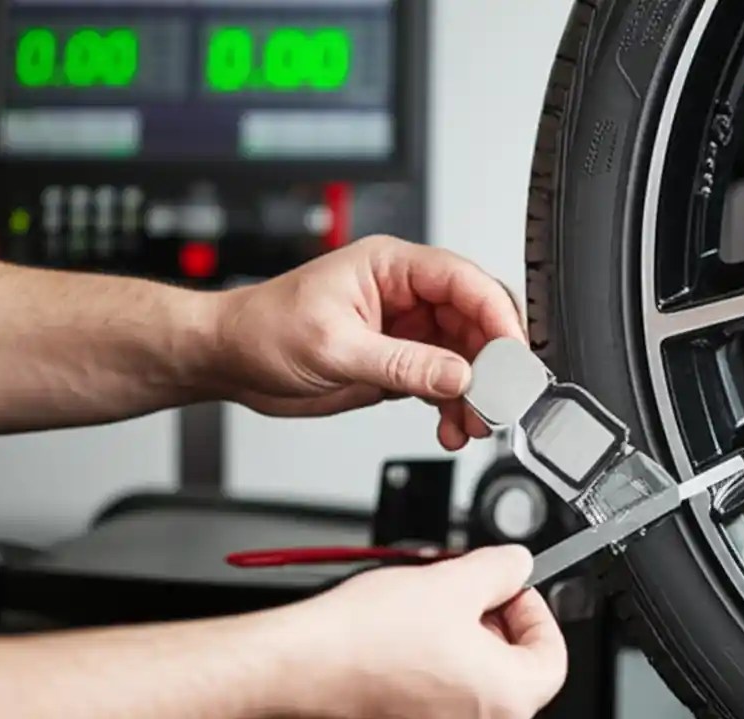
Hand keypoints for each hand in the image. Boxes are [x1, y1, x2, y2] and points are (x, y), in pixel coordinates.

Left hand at [212, 235, 525, 448]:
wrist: (230, 358)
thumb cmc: (264, 329)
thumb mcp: (336, 347)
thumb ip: (403, 364)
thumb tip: (458, 376)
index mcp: (391, 266)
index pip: (464, 282)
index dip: (496, 316)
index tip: (512, 356)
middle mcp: (405, 294)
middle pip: (475, 320)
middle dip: (492, 362)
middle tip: (498, 399)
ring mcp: (405, 329)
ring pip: (465, 356)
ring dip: (475, 392)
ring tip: (473, 423)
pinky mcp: (399, 361)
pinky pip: (443, 381)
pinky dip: (454, 406)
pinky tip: (451, 428)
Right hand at [260, 546, 567, 718]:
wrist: (302, 663)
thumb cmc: (368, 637)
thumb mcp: (452, 580)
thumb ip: (501, 569)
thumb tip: (517, 565)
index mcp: (508, 697)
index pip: (551, 656)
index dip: (535, 612)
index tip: (513, 589)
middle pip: (513, 670)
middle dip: (495, 623)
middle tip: (470, 591)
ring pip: (475, 681)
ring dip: (464, 641)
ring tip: (432, 608)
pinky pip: (442, 696)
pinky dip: (436, 665)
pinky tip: (410, 635)